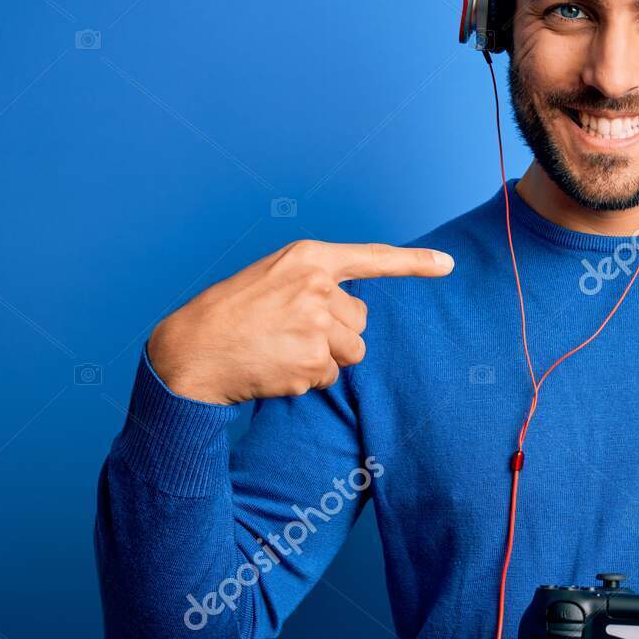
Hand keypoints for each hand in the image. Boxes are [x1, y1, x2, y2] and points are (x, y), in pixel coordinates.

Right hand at [147, 240, 453, 404]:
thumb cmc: (230, 315)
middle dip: (334, 334)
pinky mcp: (314, 361)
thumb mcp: (272, 279)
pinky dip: (307, 380)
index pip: (372, 258)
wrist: (190, 351)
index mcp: (308, 258)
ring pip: (351, 353)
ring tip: (281, 351)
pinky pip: (330, 377)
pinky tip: (275, 368)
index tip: (448, 265)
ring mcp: (318, 324)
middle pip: (359, 322)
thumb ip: (315, 285)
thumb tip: (355, 315)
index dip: (414, 264)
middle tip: (289, 334)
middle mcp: (318, 287)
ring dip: (325, 359)